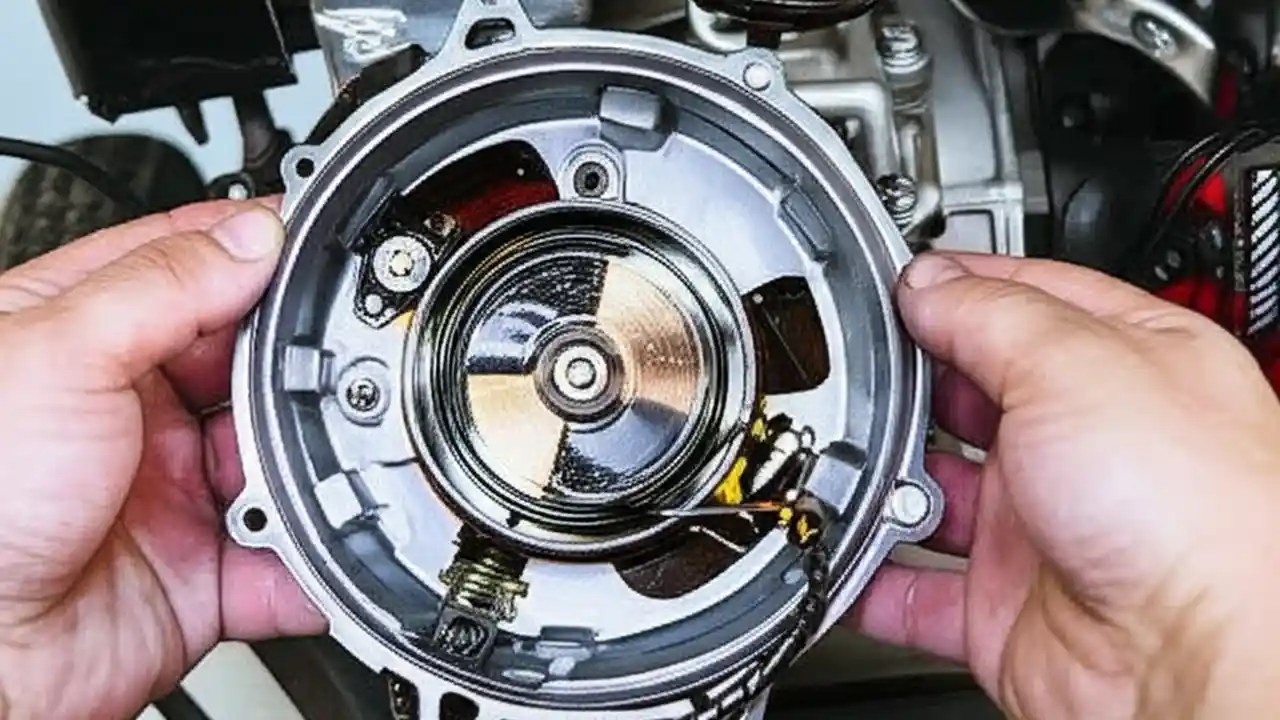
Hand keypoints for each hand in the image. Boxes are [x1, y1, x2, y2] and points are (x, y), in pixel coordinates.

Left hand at [0, 202, 324, 718]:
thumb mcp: (60, 354)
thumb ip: (166, 287)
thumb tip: (254, 237)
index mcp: (86, 340)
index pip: (194, 271)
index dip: (261, 256)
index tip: (326, 246)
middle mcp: (135, 413)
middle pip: (256, 368)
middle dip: (305, 369)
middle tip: (342, 366)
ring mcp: (173, 492)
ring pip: (284, 461)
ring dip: (320, 464)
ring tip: (338, 458)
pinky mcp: (203, 572)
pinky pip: (285, 561)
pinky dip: (319, 562)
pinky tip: (331, 544)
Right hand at [851, 253, 1279, 717]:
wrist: (1199, 666)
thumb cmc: (1194, 515)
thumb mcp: (1076, 364)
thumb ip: (989, 315)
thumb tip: (927, 284)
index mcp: (1124, 367)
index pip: (1024, 302)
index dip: (955, 287)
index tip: (890, 283)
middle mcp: (1084, 445)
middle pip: (966, 395)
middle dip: (905, 386)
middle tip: (856, 373)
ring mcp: (1041, 526)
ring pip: (930, 492)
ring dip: (881, 482)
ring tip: (845, 463)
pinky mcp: (1002, 604)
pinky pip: (911, 589)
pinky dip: (868, 577)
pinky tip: (841, 551)